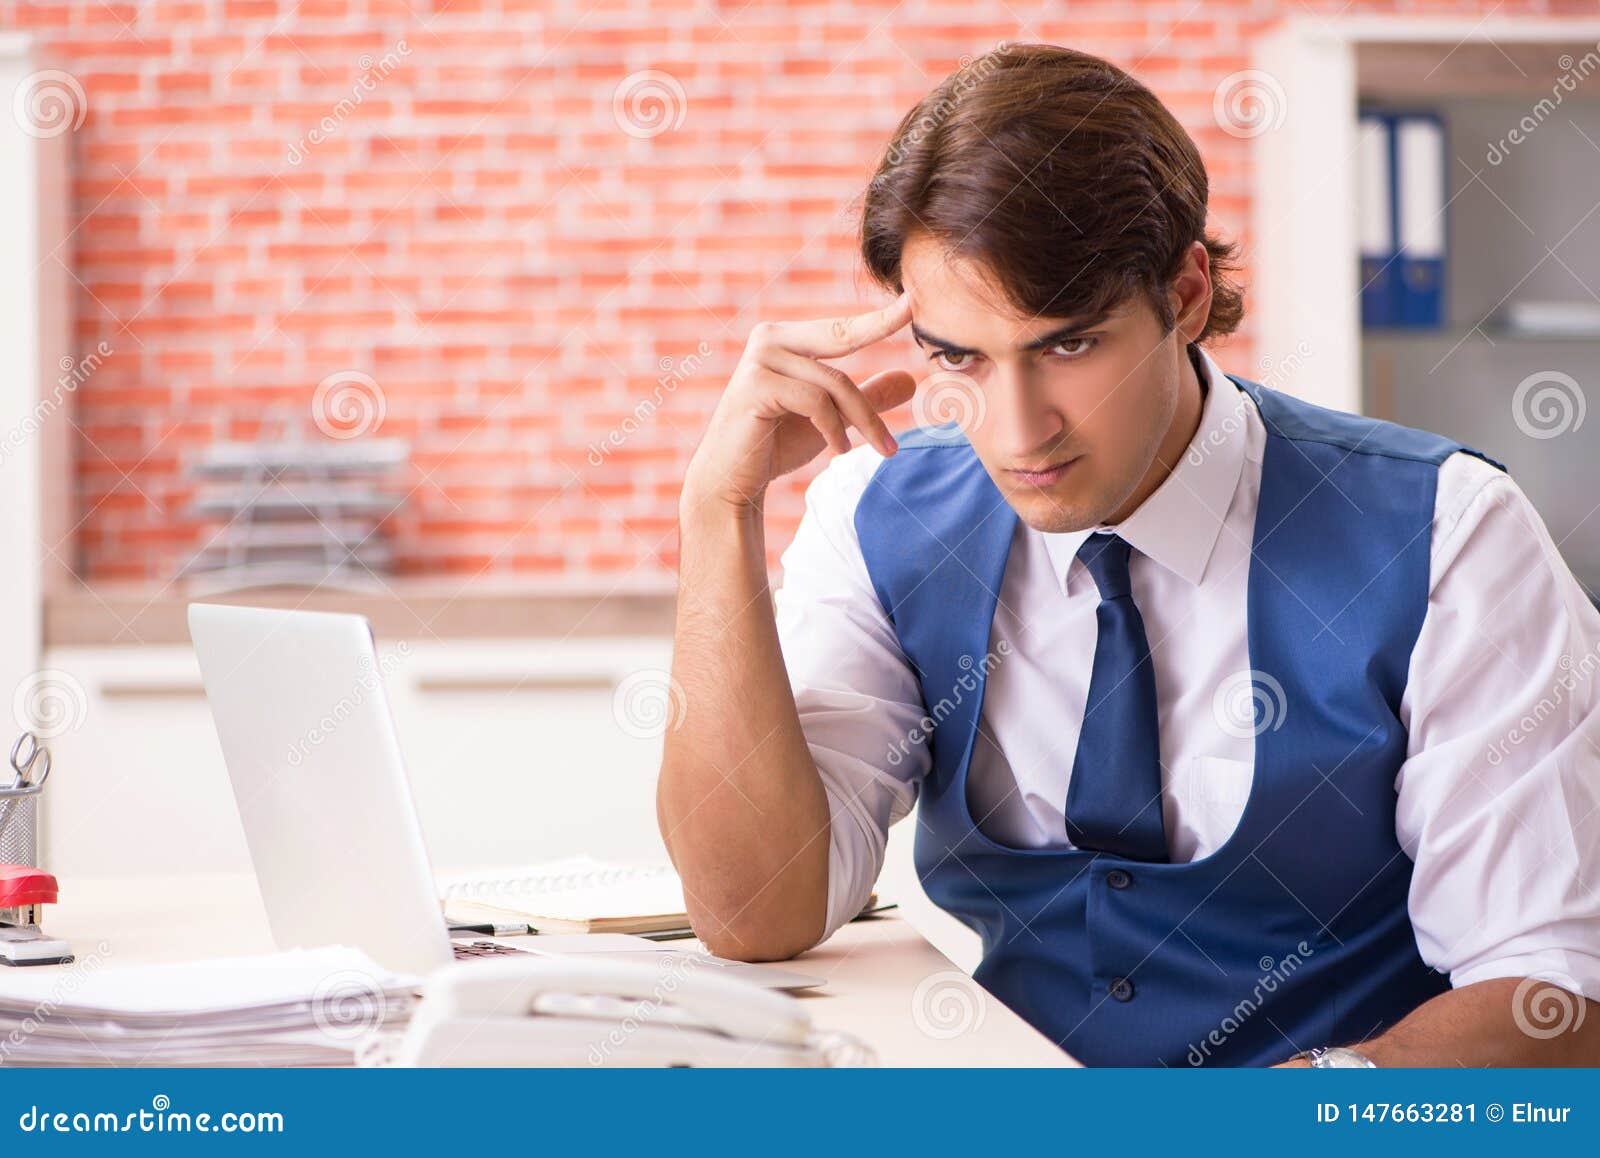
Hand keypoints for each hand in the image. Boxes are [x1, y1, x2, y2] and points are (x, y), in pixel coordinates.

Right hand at [682, 293, 916, 510]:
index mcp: (784, 337)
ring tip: (881, 448)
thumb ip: (865, 396)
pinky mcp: (755, 386)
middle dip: (879, 337)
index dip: (878, 318)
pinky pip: (815, 402)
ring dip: (864, 420)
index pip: (841, 328)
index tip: (912, 303)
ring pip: (833, 383)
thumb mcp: (831, 417)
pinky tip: (839, 448)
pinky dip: (833, 429)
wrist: (729, 480)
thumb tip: (910, 379)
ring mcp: (759, 360)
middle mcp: (768, 338)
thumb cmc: (775, 445)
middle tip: (917, 353)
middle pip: (841, 343)